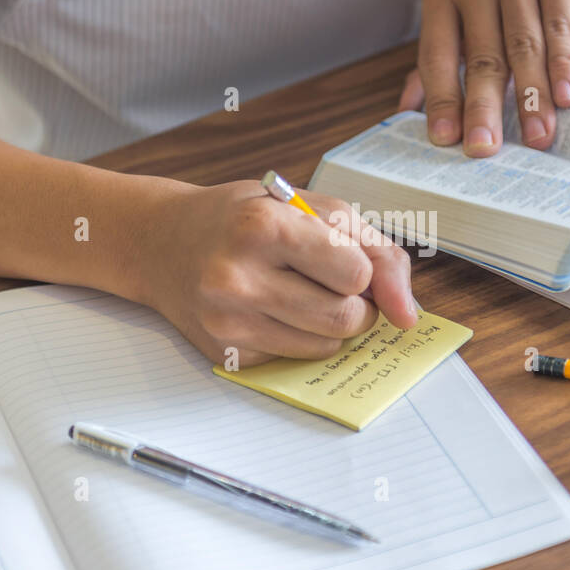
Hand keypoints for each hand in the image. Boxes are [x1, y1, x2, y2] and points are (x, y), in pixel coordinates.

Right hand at [138, 180, 416, 365]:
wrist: (162, 242)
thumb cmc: (245, 218)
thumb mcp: (313, 208)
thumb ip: (375, 252)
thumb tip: (407, 316)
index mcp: (263, 226)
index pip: (356, 274)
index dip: (358, 269)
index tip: (336, 256)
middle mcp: (237, 276)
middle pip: (345, 319)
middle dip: (355, 305)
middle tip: (330, 283)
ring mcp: (227, 321)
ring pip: (325, 347)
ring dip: (331, 325)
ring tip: (303, 294)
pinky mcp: (223, 354)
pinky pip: (295, 361)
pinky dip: (298, 340)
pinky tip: (271, 311)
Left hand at [400, 0, 569, 155]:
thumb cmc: (524, 2)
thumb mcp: (480, 28)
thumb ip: (445, 63)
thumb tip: (406, 111)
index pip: (437, 54)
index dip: (442, 100)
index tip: (447, 140)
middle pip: (480, 54)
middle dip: (483, 107)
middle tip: (485, 148)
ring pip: (521, 43)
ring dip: (531, 96)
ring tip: (538, 136)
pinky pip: (559, 24)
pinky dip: (563, 64)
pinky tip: (568, 97)